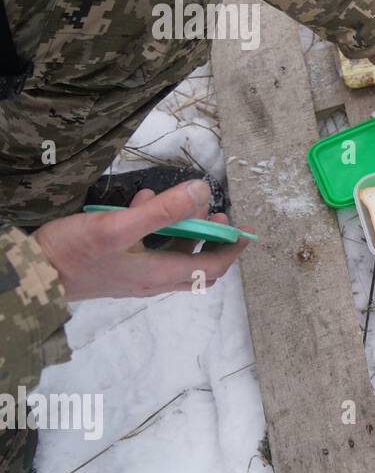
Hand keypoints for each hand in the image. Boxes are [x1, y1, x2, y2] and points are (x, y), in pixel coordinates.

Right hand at [34, 180, 248, 300]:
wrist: (29, 275)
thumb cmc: (73, 253)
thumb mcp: (119, 226)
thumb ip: (163, 211)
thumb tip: (202, 192)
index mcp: (159, 274)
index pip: (212, 267)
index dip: (232, 249)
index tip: (246, 230)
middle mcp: (151, 280)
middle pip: (196, 265)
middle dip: (212, 239)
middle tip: (217, 214)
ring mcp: (133, 276)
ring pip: (172, 255)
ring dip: (184, 230)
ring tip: (185, 202)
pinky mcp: (116, 268)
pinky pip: (147, 249)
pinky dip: (154, 228)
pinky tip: (143, 202)